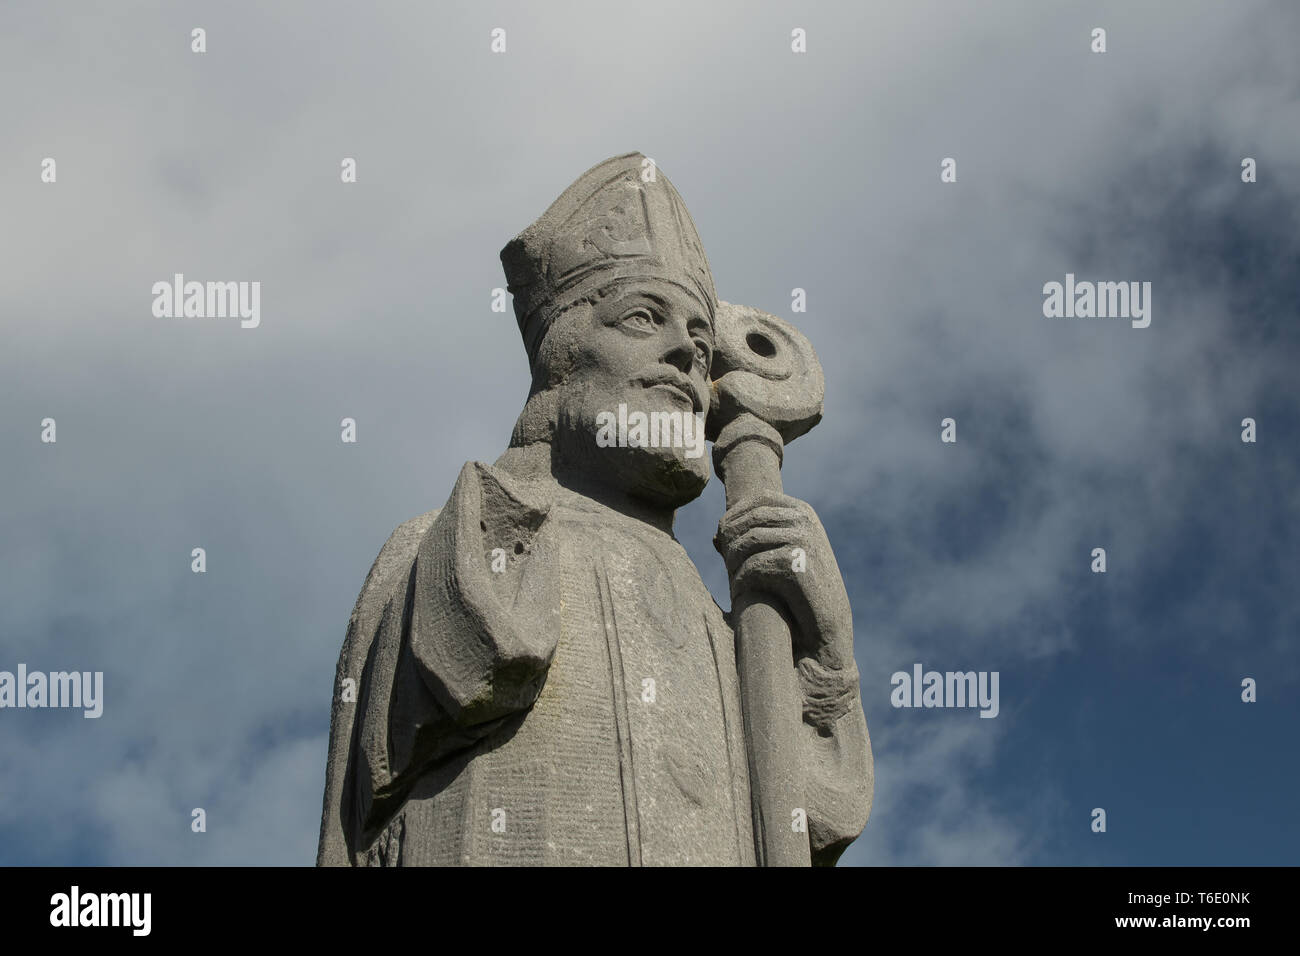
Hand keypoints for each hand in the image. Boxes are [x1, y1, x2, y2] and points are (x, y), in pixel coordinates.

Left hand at [713, 492, 853, 670]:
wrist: (825, 622)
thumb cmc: (798, 590)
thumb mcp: (778, 557)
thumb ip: (751, 543)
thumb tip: (715, 536)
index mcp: (802, 512)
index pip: (758, 498)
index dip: (734, 514)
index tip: (722, 536)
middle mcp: (804, 520)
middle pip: (750, 518)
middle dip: (730, 540)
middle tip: (725, 563)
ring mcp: (803, 538)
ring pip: (749, 540)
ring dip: (733, 561)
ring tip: (732, 578)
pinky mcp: (798, 562)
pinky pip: (754, 564)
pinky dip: (742, 579)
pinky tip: (741, 591)